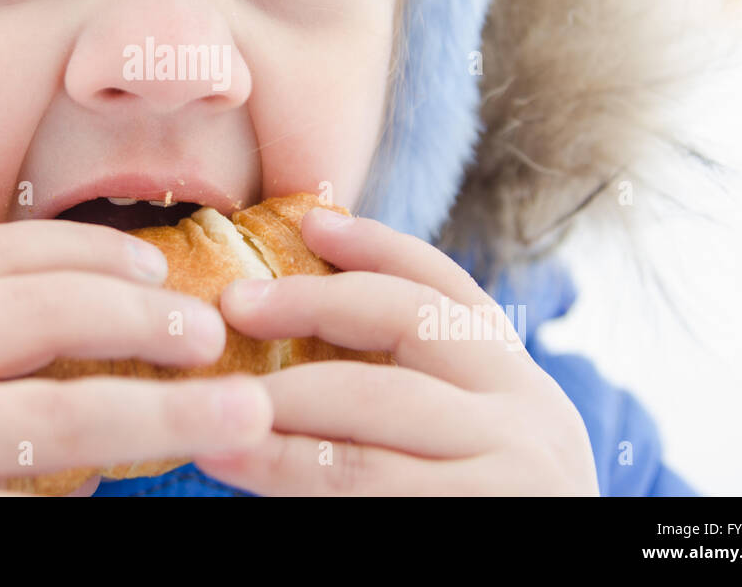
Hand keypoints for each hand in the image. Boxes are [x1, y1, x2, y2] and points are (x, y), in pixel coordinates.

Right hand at [0, 219, 271, 495]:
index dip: (91, 250)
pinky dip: (93, 501)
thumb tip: (94, 324)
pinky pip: (28, 509)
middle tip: (213, 333)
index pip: (0, 253)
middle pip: (43, 315)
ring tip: (236, 413)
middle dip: (144, 317)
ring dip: (164, 412)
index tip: (158, 264)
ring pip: (60, 417)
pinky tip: (136, 494)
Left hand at [193, 208, 598, 494]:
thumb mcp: (473, 439)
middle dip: (309, 303)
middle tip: (233, 304)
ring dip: (278, 403)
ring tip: (213, 402)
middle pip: (406, 324)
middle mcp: (527, 412)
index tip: (310, 220)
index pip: (447, 289)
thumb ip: (415, 386)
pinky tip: (237, 464)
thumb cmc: (477, 507)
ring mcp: (511, 470)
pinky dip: (290, 471)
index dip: (378, 245)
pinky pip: (364, 486)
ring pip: (369, 413)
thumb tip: (295, 321)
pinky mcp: (479, 521)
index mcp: (518, 381)